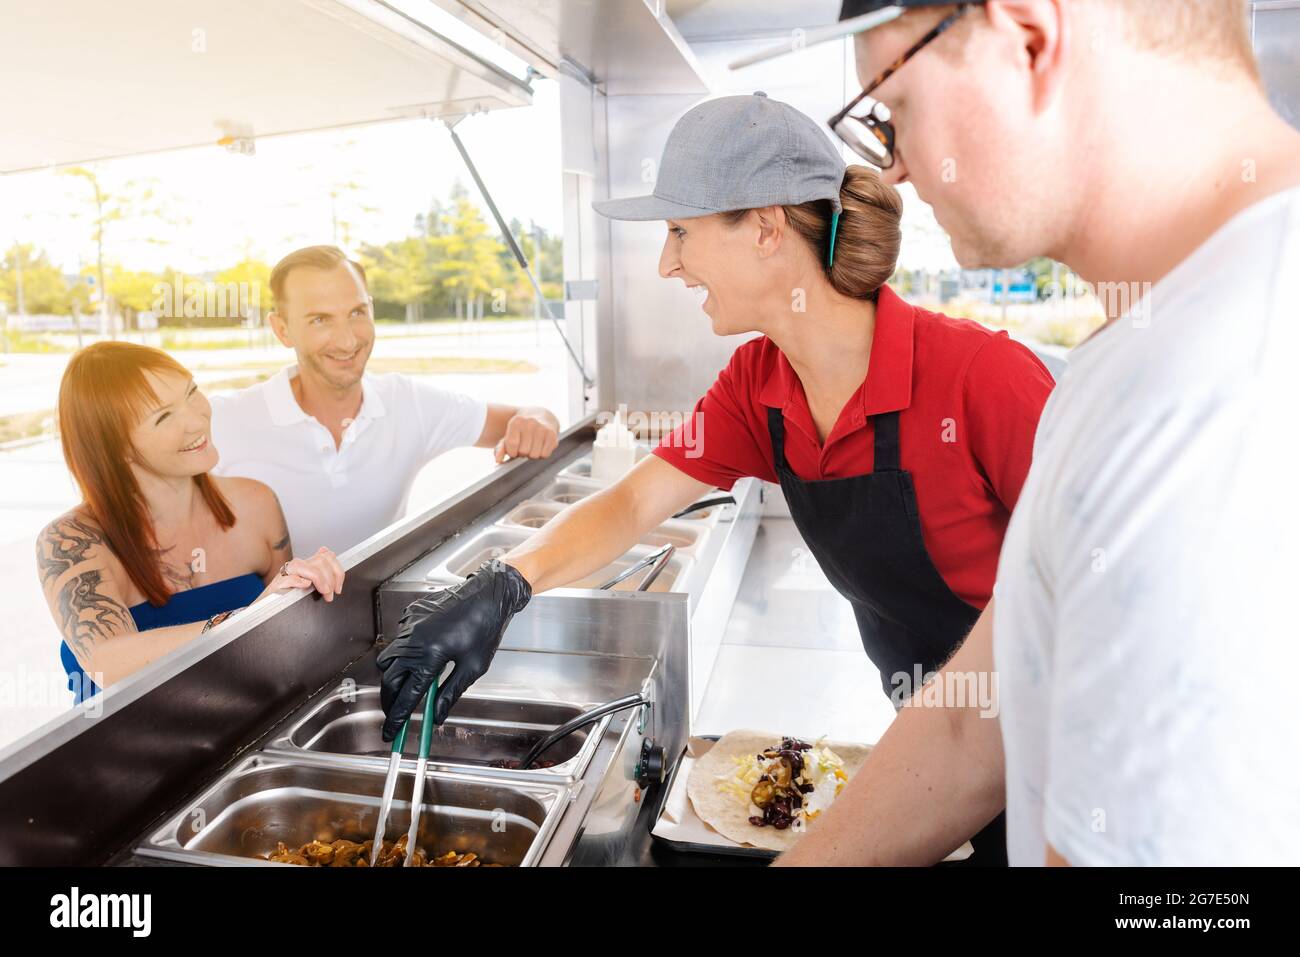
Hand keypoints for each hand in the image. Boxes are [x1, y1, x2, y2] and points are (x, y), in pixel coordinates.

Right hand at [268, 546, 344, 601]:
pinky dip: (299, 581)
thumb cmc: (288, 596)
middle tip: (330, 595)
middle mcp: (297, 566)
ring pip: (307, 568)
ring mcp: (286, 574)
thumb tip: (325, 551)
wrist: (267, 606)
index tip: (338, 588)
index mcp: (306, 565)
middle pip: (321, 562)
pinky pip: (290, 578)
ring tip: (323, 593)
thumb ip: (318, 570)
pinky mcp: (277, 584)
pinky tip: (305, 586)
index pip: (327, 556)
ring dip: (320, 580)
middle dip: (331, 580)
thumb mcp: (306, 582)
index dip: (338, 571)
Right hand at [376, 558, 530, 739]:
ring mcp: (409, 626)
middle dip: (390, 701)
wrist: (488, 594)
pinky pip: (398, 641)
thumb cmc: (486, 628)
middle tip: (396, 714)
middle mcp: (414, 641)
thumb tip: (436, 716)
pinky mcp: (410, 616)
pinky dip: (403, 655)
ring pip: (387, 660)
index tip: (390, 734)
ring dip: (393, 678)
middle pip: (389, 680)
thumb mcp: (473, 667)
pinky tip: (420, 657)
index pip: (407, 696)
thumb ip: (450, 693)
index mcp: (430, 656)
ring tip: (408, 688)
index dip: (397, 719)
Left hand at [494, 410, 558, 463]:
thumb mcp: (509, 435)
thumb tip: (498, 459)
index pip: (512, 445)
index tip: (514, 448)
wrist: (541, 416)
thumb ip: (501, 448)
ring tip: (533, 445)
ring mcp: (542, 428)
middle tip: (525, 445)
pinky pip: (545, 454)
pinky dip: (542, 453)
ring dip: (532, 454)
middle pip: (524, 451)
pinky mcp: (552, 435)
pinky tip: (541, 445)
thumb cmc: (522, 429)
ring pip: (535, 455)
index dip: (512, 451)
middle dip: (523, 452)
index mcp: (516, 422)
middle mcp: (530, 423)